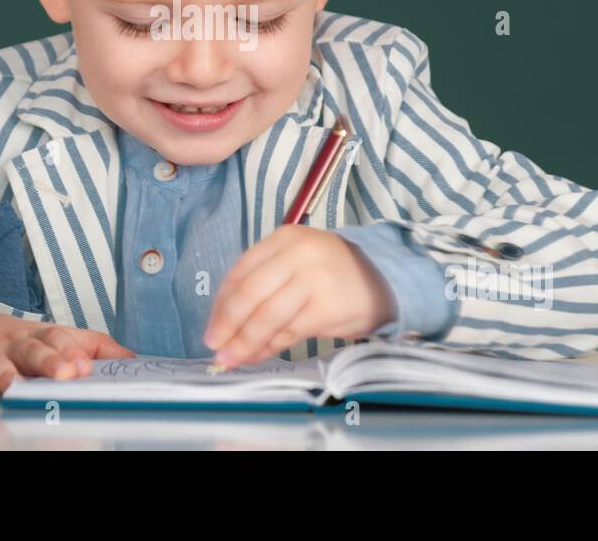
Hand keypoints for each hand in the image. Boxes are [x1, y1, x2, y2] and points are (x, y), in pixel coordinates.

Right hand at [0, 292, 134, 390]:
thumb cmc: (20, 340)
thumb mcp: (56, 337)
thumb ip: (94, 346)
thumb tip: (133, 360)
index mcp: (43, 337)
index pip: (62, 339)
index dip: (73, 351)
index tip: (86, 366)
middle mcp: (16, 343)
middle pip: (34, 350)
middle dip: (49, 361)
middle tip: (64, 373)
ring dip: (3, 372)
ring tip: (11, 384)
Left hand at [202, 223, 396, 368]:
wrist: (385, 280)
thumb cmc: (334, 275)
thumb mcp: (297, 264)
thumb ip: (265, 283)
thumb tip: (226, 322)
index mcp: (284, 239)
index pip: (240, 272)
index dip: (221, 304)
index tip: (211, 328)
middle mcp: (297, 254)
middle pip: (249, 293)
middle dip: (227, 324)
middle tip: (214, 347)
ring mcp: (313, 278)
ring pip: (266, 315)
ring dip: (245, 342)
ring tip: (230, 359)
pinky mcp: (326, 306)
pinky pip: (288, 331)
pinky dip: (269, 347)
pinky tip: (258, 355)